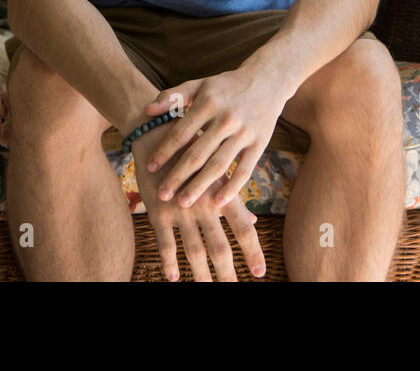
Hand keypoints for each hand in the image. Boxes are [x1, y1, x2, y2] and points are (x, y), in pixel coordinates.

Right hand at [131, 131, 263, 280]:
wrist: (159, 131)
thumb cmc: (194, 151)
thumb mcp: (218, 172)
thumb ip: (234, 200)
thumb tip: (254, 222)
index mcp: (222, 194)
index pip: (244, 229)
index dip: (253, 252)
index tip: (260, 273)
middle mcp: (205, 204)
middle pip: (220, 247)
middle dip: (227, 273)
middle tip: (234, 288)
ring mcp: (180, 210)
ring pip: (194, 251)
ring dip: (201, 275)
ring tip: (206, 289)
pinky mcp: (158, 211)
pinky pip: (165, 243)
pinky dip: (170, 263)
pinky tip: (174, 278)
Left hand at [142, 66, 287, 211]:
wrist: (266, 81)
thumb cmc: (225, 86)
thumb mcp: (200, 85)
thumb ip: (173, 96)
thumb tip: (147, 110)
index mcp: (208, 103)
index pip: (181, 132)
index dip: (164, 151)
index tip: (149, 167)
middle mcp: (226, 119)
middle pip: (198, 153)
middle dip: (178, 176)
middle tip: (161, 194)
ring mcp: (244, 133)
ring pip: (219, 165)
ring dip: (200, 186)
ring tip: (183, 203)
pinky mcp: (260, 144)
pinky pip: (244, 170)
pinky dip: (232, 188)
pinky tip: (218, 202)